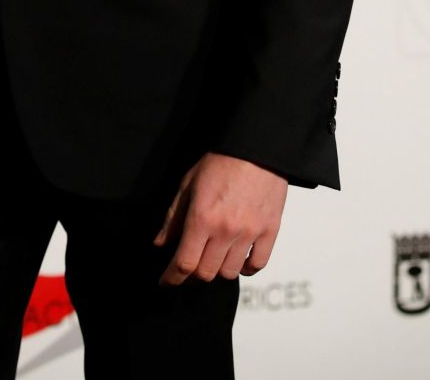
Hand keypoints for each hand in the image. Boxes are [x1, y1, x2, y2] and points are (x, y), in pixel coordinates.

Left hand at [152, 151, 287, 285]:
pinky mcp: (270, 230)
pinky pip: (257, 265)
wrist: (256, 147)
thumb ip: (173, 217)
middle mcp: (225, 230)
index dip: (171, 278)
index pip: (184, 263)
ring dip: (218, 270)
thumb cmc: (221, 161)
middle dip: (193, 275)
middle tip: (191, 265)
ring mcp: (249, 232)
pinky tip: (239, 259)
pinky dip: (246, 268)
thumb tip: (160, 243)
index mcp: (202, 217)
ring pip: (230, 273)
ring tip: (215, 257)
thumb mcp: (188, 183)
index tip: (166, 282)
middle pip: (205, 273)